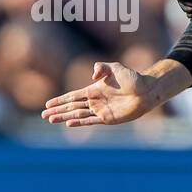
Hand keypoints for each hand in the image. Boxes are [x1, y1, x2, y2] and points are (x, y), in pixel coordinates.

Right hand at [42, 61, 156, 127]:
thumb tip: (92, 75)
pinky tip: (68, 123)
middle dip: (58, 111)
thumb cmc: (132, 78)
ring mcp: (101, 111)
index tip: (48, 104)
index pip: (73, 96)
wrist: (146, 91)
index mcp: (94, 90)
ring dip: (64, 117)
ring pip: (78, 115)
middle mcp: (95, 101)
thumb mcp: (115, 68)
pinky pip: (90, 121)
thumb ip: (101, 68)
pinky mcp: (108, 118)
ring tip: (51, 120)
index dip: (60, 100)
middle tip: (44, 115)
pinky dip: (79, 122)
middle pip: (72, 107)